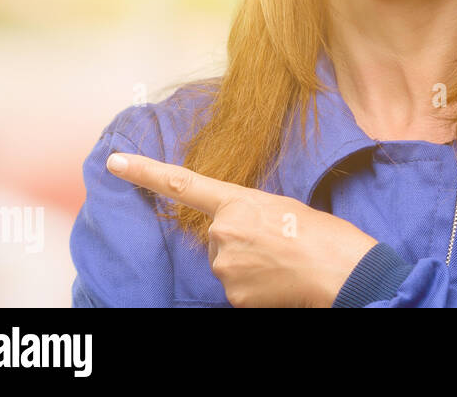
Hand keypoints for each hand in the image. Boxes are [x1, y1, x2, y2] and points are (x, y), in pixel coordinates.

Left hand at [105, 152, 378, 307]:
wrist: (342, 270)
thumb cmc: (323, 234)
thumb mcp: (283, 207)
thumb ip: (248, 213)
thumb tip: (235, 232)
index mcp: (237, 202)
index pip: (180, 183)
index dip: (143, 172)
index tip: (114, 161)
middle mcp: (223, 232)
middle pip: (217, 236)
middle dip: (240, 240)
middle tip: (277, 243)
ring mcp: (225, 266)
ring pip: (226, 264)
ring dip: (249, 264)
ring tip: (283, 261)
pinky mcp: (233, 295)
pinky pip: (236, 288)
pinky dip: (255, 286)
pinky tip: (279, 281)